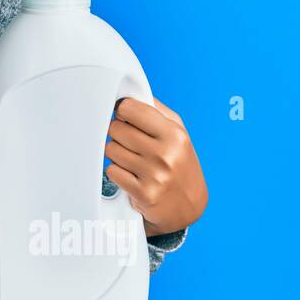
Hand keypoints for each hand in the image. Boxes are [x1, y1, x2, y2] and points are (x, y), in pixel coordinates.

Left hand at [104, 97, 207, 236]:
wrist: (189, 206)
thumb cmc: (180, 163)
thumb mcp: (178, 133)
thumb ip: (155, 110)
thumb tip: (129, 94)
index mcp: (174, 134)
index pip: (129, 108)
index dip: (123, 112)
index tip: (125, 117)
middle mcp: (165, 154)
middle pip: (115, 128)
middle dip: (118, 133)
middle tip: (130, 142)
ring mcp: (154, 175)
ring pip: (110, 149)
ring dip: (116, 153)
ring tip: (132, 159)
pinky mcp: (143, 193)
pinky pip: (111, 171)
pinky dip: (117, 172)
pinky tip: (131, 175)